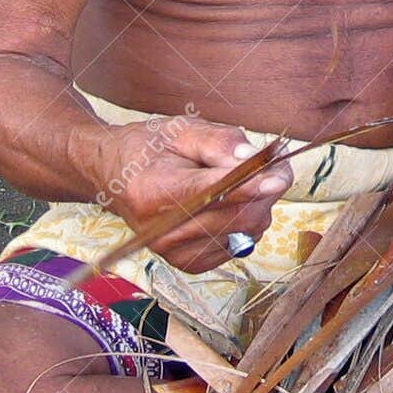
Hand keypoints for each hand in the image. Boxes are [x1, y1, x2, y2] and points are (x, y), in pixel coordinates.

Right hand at [97, 116, 293, 273]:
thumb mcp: (181, 130)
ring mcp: (175, 252)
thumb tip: (254, 157)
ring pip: (246, 231)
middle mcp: (162, 231)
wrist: (114, 177)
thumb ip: (219, 141)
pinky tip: (232, 204)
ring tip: (246, 181)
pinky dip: (247, 222)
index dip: (249, 185)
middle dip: (265, 189)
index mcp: (154, 192)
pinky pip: (240, 244)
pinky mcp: (189, 263)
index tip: (278, 177)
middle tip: (273, 166)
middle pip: (237, 215)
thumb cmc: (149, 149)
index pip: (211, 193)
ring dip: (259, 204)